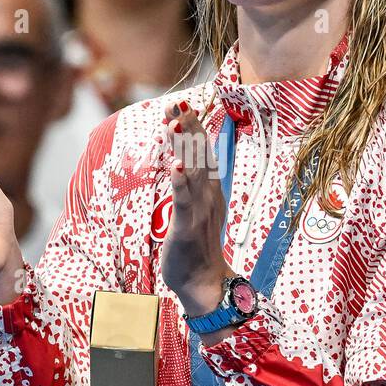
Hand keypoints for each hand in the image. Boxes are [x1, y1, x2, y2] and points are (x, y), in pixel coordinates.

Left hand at [159, 100, 232, 316]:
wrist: (204, 284)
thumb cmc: (195, 246)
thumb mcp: (194, 208)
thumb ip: (190, 184)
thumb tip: (183, 160)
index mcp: (210, 189)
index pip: (202, 151)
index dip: (193, 126)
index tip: (183, 103)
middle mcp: (208, 195)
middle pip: (199, 154)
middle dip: (188, 127)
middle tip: (178, 101)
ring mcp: (199, 210)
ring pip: (192, 172)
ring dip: (184, 147)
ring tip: (175, 123)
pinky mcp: (187, 228)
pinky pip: (184, 202)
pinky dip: (180, 183)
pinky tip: (175, 166)